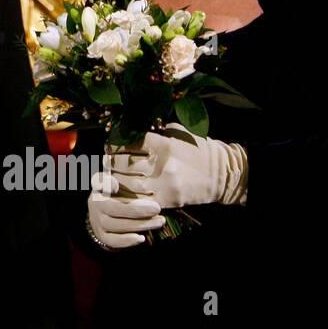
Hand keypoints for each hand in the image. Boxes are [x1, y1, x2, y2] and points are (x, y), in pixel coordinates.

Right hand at [87, 168, 164, 249]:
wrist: (107, 218)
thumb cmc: (121, 196)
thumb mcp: (123, 183)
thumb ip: (128, 175)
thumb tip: (132, 158)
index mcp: (100, 188)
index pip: (99, 182)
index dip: (106, 184)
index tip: (116, 185)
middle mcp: (95, 203)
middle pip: (112, 207)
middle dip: (135, 209)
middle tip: (157, 208)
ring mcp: (97, 221)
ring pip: (115, 225)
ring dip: (139, 225)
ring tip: (159, 221)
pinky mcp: (103, 236)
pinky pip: (113, 241)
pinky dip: (127, 241)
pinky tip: (142, 238)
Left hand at [107, 125, 247, 208]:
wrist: (222, 175)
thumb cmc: (198, 150)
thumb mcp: (179, 133)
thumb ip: (156, 130)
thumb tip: (131, 128)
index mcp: (164, 144)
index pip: (130, 141)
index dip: (115, 142)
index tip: (109, 143)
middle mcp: (162, 164)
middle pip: (123, 163)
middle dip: (110, 161)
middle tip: (105, 159)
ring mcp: (164, 184)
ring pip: (127, 183)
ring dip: (114, 179)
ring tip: (109, 174)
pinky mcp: (167, 200)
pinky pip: (138, 200)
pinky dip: (126, 196)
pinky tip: (120, 190)